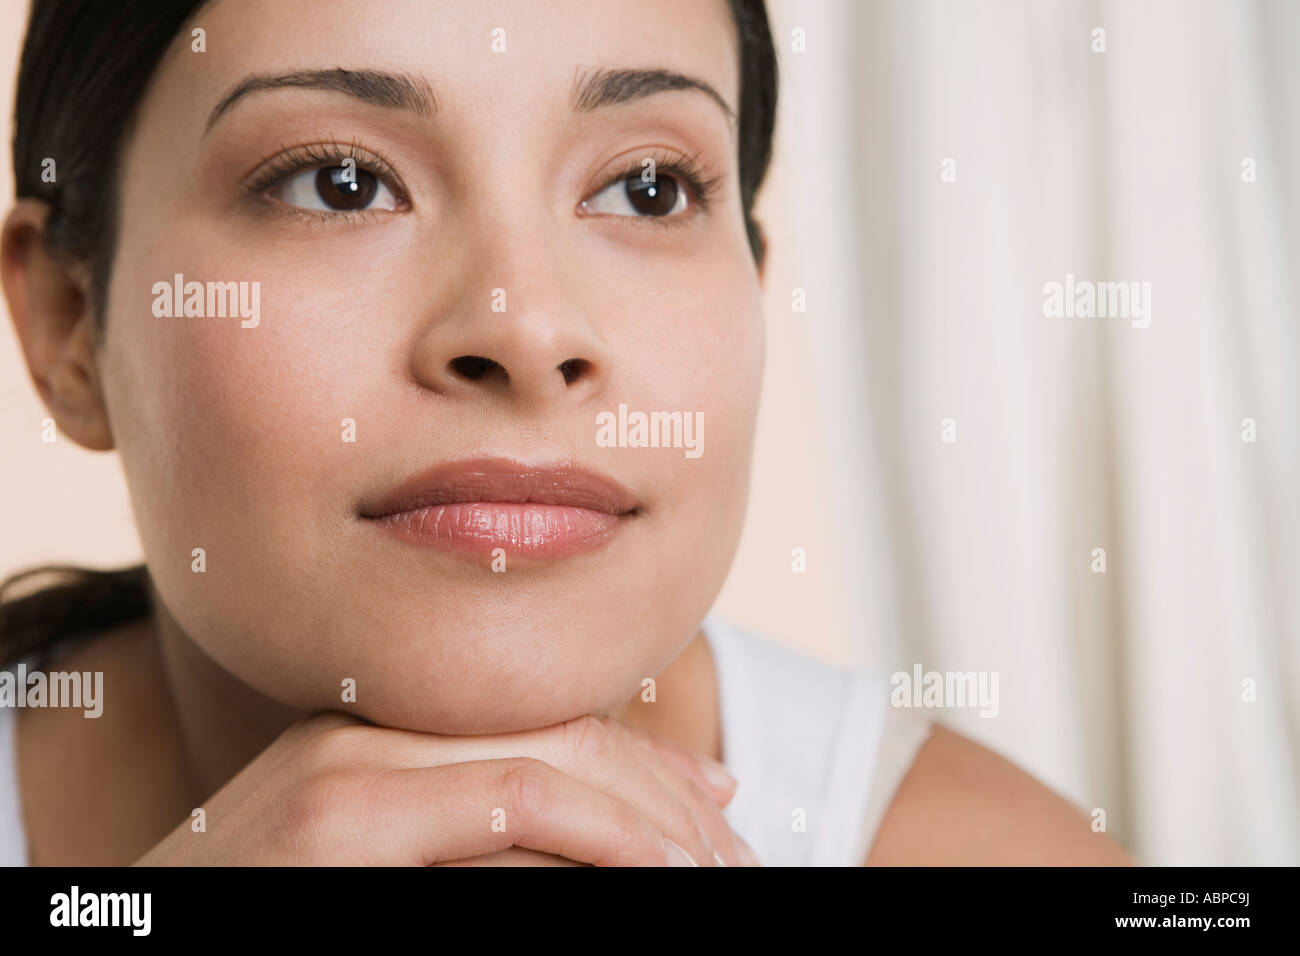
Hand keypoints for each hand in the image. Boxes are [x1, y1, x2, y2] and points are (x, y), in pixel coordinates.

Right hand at [133, 711, 756, 865]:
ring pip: (555, 762)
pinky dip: (605, 832)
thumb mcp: (383, 867)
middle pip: (568, 738)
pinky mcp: (335, 811)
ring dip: (656, 819)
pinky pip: (512, 802)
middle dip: (669, 798)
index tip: (721, 816)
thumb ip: (470, 838)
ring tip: (722, 868)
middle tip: (741, 852)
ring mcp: (348, 760)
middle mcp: (370, 728)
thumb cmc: (268, 905)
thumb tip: (587, 847)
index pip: (552, 731)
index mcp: (383, 738)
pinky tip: (666, 868)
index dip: (651, 772)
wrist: (142, 932)